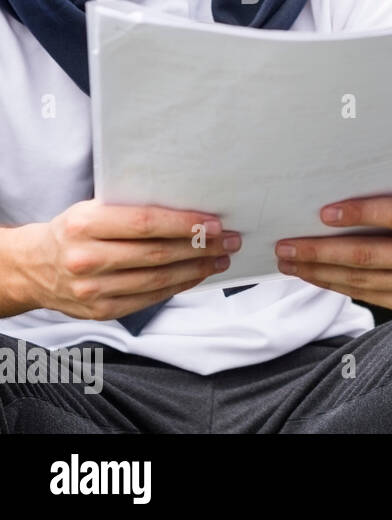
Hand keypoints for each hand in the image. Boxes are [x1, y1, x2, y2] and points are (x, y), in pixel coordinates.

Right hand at [4, 201, 237, 320]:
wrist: (33, 267)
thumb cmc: (73, 232)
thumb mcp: (91, 210)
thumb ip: (131, 209)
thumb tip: (188, 208)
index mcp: (84, 225)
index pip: (146, 224)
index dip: (185, 224)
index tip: (214, 223)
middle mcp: (87, 259)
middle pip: (158, 254)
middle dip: (201, 247)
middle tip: (230, 240)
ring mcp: (93, 290)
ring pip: (158, 280)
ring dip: (198, 269)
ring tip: (221, 258)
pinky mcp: (102, 311)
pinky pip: (151, 298)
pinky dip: (180, 286)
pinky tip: (198, 274)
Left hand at [275, 196, 391, 312]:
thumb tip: (335, 202)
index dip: (361, 212)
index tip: (324, 212)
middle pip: (368, 254)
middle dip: (320, 250)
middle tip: (285, 245)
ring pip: (360, 279)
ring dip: (318, 271)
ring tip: (288, 261)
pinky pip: (364, 294)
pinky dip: (334, 284)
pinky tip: (312, 275)